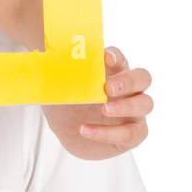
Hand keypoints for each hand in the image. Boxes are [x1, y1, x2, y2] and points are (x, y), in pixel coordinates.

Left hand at [42, 46, 151, 160]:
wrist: (66, 129)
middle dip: (128, 81)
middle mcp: (128, 89)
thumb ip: (58, 73)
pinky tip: (85, 130)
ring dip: (126, 106)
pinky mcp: (131, 134)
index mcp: (112, 71)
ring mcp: (133, 111)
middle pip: (143, 78)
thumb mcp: (57, 86)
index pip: (119, 58)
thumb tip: (46, 59)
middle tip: (109, 88)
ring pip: (146, 104)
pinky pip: (131, 134)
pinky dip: (108, 132)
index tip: (104, 58)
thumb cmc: (66, 101)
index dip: (115, 57)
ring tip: (103, 109)